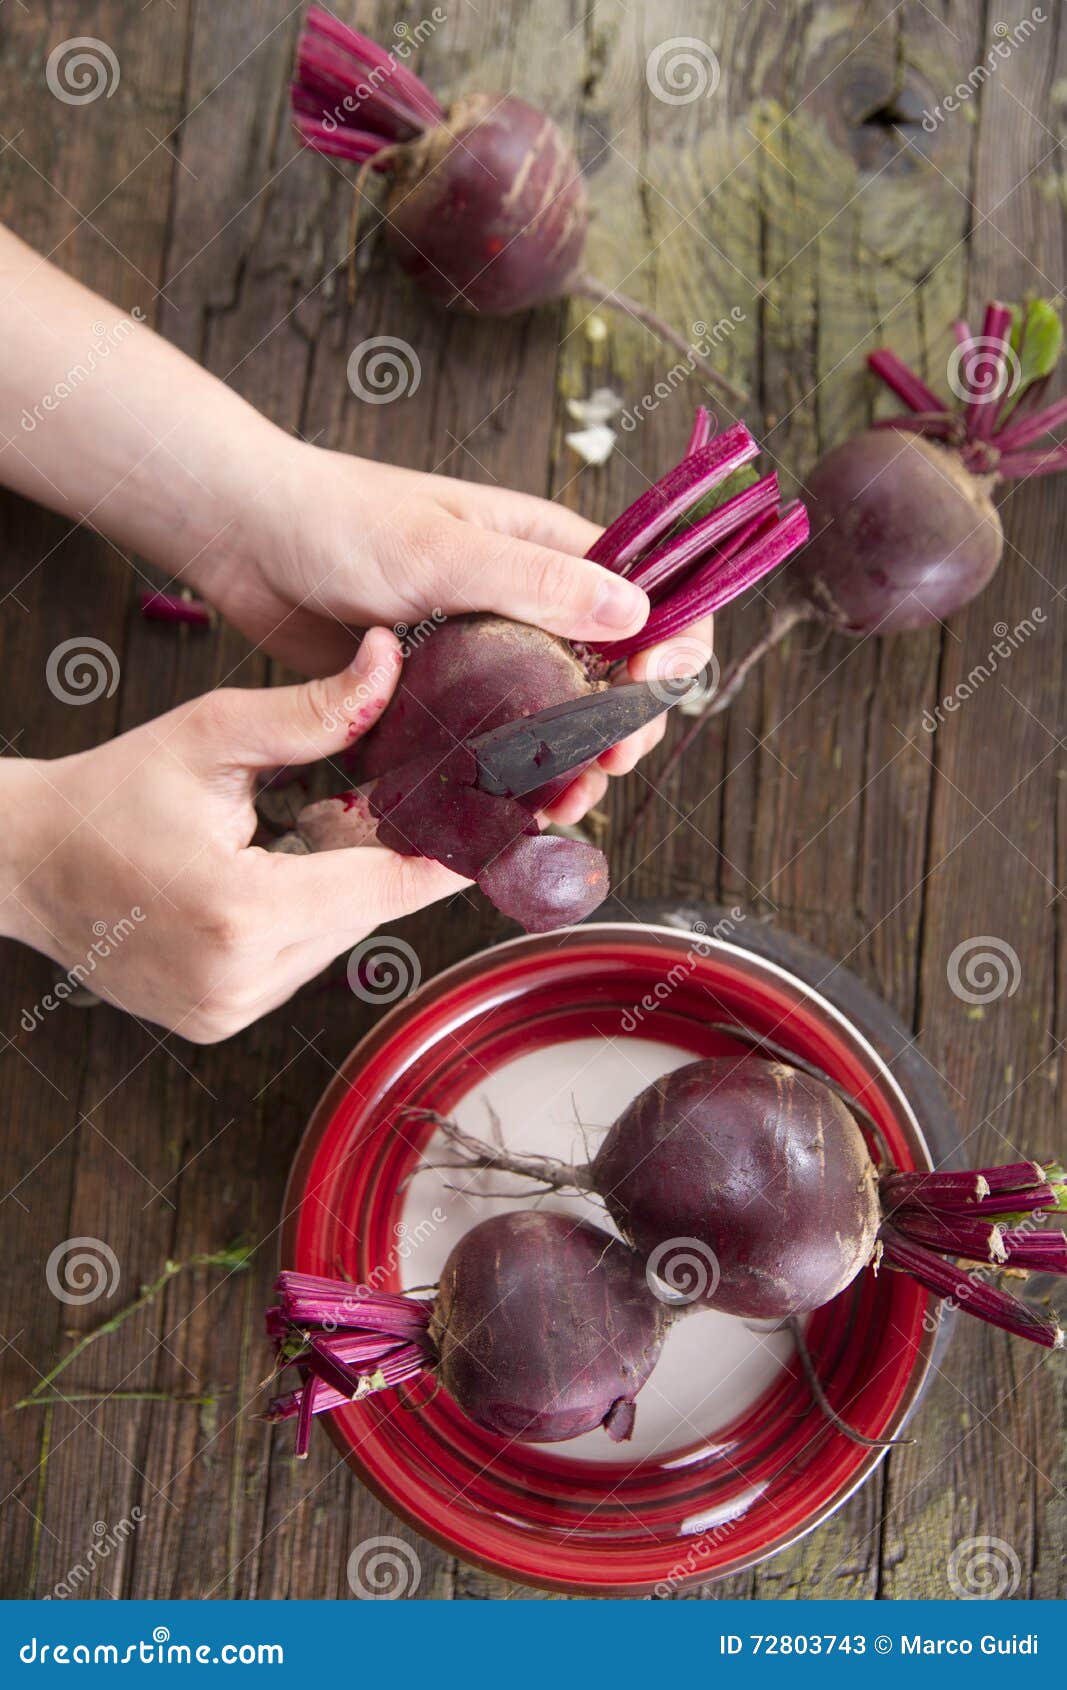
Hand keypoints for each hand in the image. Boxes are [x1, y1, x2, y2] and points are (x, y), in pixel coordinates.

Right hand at [1, 630, 464, 1042]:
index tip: (510, 830)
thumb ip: (312, 712)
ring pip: (337, 941)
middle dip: (376, 857)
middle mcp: (243, 978)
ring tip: (279, 838)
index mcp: (244, 910)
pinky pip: (298, 964)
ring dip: (335, 890)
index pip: (388, 886)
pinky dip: (298, 921)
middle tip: (352, 802)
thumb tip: (389, 665)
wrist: (24, 866)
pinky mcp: (221, 1021)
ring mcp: (230, 1010)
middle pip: (367, 913)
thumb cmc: (107, 797)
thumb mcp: (209, 736)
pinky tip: (255, 878)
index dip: (452, 855)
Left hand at [192, 440, 712, 817]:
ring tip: (564, 804)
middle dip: (626, 725)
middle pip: (613, 676)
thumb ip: (535, 583)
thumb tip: (635, 612)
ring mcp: (487, 656)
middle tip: (609, 763)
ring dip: (574, 768)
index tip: (648, 686)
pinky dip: (510, 783)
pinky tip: (511, 813)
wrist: (245, 540)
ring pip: (557, 724)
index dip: (670, 643)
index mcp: (549, 551)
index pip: (650, 595)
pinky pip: (493, 748)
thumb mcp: (439, 549)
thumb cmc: (338, 519)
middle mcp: (530, 606)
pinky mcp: (443, 698)